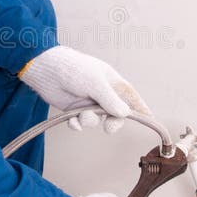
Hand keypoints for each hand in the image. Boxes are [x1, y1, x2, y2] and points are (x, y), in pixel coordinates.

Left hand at [19, 45, 150, 131]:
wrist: (45, 70)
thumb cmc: (73, 69)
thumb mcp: (95, 83)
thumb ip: (110, 100)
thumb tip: (125, 114)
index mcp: (111, 82)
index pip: (131, 96)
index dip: (140, 108)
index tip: (150, 119)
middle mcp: (101, 93)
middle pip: (115, 114)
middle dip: (113, 122)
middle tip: (108, 128)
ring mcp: (87, 101)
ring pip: (97, 120)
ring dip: (90, 120)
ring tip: (81, 114)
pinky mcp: (74, 109)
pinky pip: (81, 123)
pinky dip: (77, 124)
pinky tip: (72, 121)